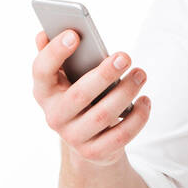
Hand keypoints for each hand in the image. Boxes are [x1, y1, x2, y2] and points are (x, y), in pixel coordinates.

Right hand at [31, 29, 150, 166]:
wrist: (88, 140)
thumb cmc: (80, 96)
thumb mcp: (66, 78)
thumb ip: (56, 56)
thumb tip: (42, 34)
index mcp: (44, 91)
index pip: (41, 71)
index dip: (55, 52)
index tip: (75, 34)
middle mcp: (54, 116)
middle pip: (79, 95)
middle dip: (104, 74)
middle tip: (125, 56)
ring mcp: (74, 137)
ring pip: (103, 116)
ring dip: (125, 92)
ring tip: (140, 74)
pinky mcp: (95, 152)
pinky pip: (121, 135)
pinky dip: (137, 117)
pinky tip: (145, 100)